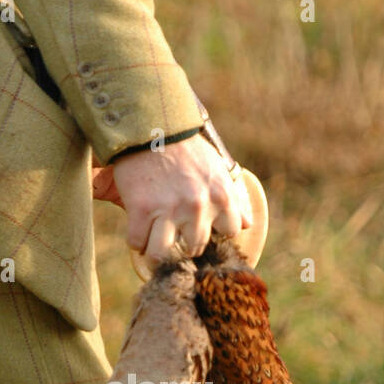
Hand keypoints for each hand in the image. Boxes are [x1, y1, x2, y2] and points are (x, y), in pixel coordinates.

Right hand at [92, 133, 251, 269]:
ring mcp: (169, 210)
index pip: (230, 233)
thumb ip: (235, 199)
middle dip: (185, 248)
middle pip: (195, 248)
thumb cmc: (187, 149)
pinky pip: (137, 242)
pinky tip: (138, 231)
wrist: (151, 126)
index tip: (205, 231)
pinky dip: (136, 241)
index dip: (217, 233)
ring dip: (156, 256)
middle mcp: (197, 207)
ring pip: (162, 255)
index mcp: (221, 196)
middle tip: (175, 241)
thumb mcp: (218, 169)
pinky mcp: (141, 209)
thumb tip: (248, 225)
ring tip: (154, 250)